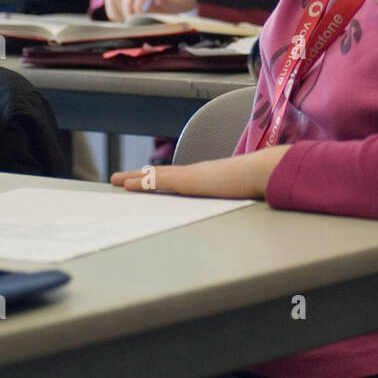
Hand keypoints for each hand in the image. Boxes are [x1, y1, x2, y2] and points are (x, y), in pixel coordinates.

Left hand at [105, 0, 201, 19]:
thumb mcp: (164, 6)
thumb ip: (151, 9)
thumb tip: (137, 18)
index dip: (125, 3)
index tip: (126, 17)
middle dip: (123, 5)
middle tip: (126, 19)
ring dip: (129, 6)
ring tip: (132, 18)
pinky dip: (138, 6)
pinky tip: (141, 14)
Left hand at [111, 146, 291, 199]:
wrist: (262, 172)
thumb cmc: (257, 184)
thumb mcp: (240, 195)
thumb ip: (233, 198)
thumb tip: (239, 205)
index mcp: (204, 178)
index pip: (175, 177)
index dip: (158, 177)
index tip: (145, 179)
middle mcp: (194, 173)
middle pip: (159, 173)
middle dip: (138, 176)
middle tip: (119, 178)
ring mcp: (190, 175)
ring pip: (154, 175)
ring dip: (133, 178)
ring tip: (115, 180)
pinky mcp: (187, 180)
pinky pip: (158, 181)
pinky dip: (140, 182)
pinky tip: (126, 184)